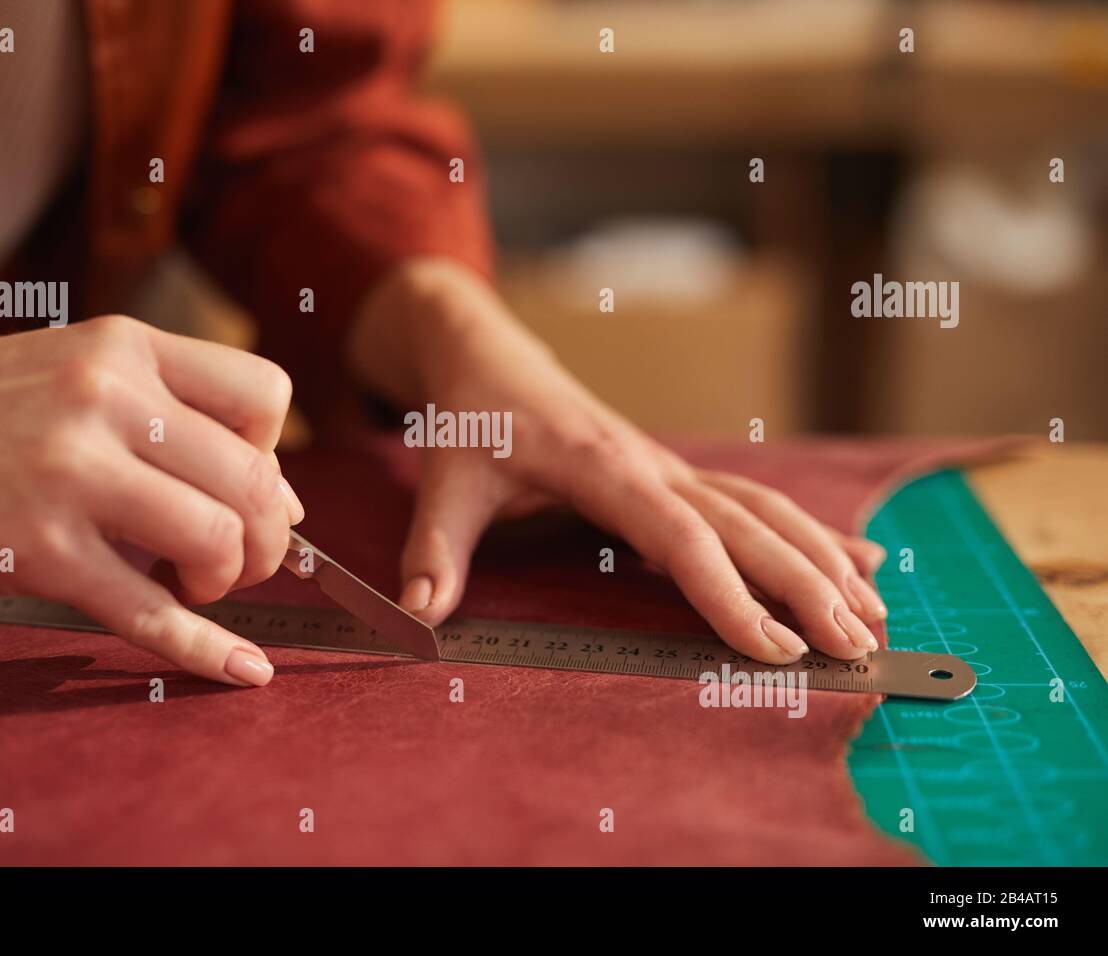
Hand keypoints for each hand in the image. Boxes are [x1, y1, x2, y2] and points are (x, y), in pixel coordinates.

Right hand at [0, 315, 303, 685]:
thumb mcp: (77, 370)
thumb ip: (175, 415)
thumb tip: (283, 499)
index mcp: (126, 347)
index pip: (265, 396)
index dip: (276, 454)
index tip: (249, 488)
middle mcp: (109, 400)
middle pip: (255, 481)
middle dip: (265, 538)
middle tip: (234, 558)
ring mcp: (73, 476)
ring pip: (216, 540)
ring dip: (227, 579)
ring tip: (191, 581)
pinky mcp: (40, 551)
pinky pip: (150, 612)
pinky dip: (207, 649)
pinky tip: (240, 668)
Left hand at [350, 260, 887, 663]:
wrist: (489, 358)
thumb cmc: (473, 420)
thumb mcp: (446, 481)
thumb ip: (435, 550)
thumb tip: (419, 620)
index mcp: (604, 467)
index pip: (682, 535)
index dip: (729, 592)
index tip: (772, 647)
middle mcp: (653, 465)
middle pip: (746, 525)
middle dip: (805, 585)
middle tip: (855, 645)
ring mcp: (671, 468)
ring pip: (767, 510)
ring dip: (824, 559)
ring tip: (876, 614)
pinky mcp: (676, 476)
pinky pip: (757, 502)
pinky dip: (812, 533)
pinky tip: (863, 560)